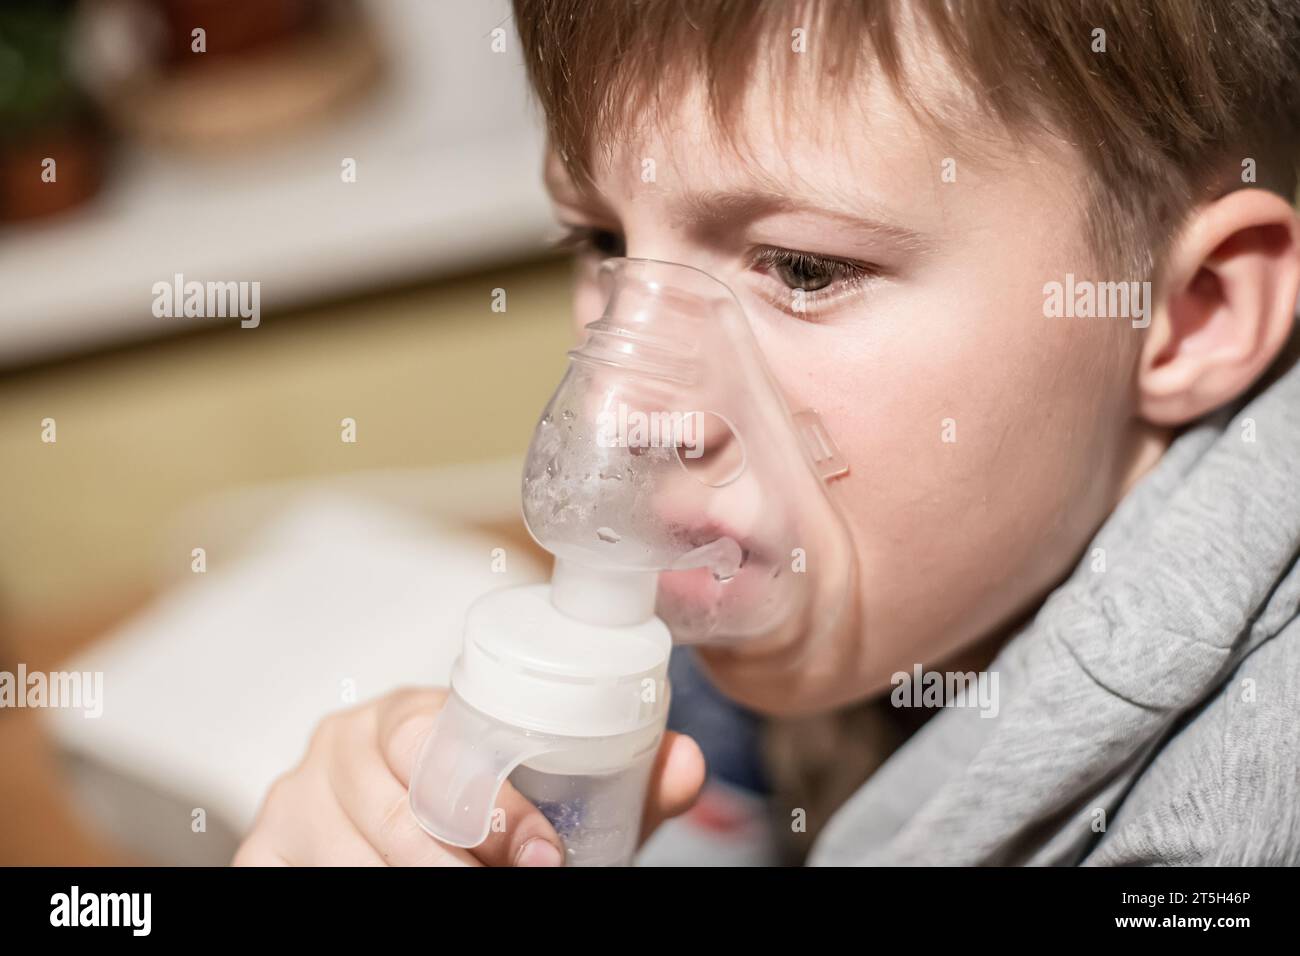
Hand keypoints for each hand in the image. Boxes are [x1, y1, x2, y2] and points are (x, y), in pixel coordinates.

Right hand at [233, 686, 704, 865]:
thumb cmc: (474, 809)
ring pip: (352, 860)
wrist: (399, 828)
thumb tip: (686, 761)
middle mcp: (341, 745)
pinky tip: (395, 897)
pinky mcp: (260, 848)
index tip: (544, 857)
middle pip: (394, 815)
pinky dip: (349, 890)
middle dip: (460, 864)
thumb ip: (618, 784)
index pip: (439, 748)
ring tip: (466, 891)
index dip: (495, 809)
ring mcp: (293, 797)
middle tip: (519, 882)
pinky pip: (296, 877)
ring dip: (417, 882)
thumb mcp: (542, 799)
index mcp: (408, 715)